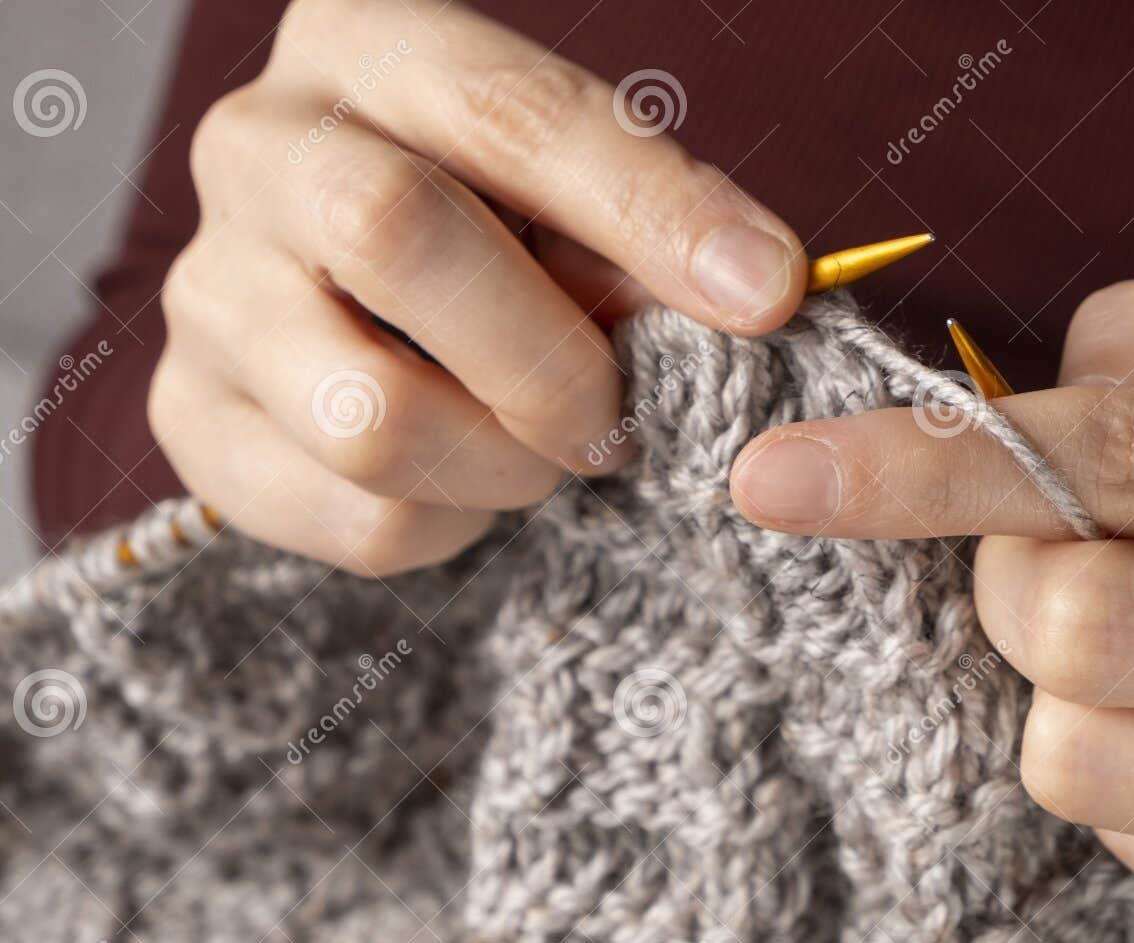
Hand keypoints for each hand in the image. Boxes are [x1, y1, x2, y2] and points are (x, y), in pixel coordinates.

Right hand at [153, 0, 803, 574]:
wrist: (367, 313)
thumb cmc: (503, 238)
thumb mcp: (578, 202)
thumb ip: (650, 231)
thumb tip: (752, 288)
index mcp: (369, 50)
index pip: (511, 116)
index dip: (649, 210)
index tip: (764, 294)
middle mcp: (260, 147)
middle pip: (394, 234)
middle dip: (550, 359)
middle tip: (617, 418)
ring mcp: (209, 288)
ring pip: (372, 414)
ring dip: (504, 465)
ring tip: (542, 455)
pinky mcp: (192, 417)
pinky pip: (356, 514)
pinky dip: (451, 523)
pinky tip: (466, 483)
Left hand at [730, 277, 1133, 942]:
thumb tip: (1012, 378)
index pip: (1117, 457)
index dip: (924, 465)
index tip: (776, 478)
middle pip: (1074, 624)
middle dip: (1012, 588)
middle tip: (1062, 568)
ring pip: (1077, 759)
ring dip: (1062, 699)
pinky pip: (1130, 849)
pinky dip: (1128, 784)